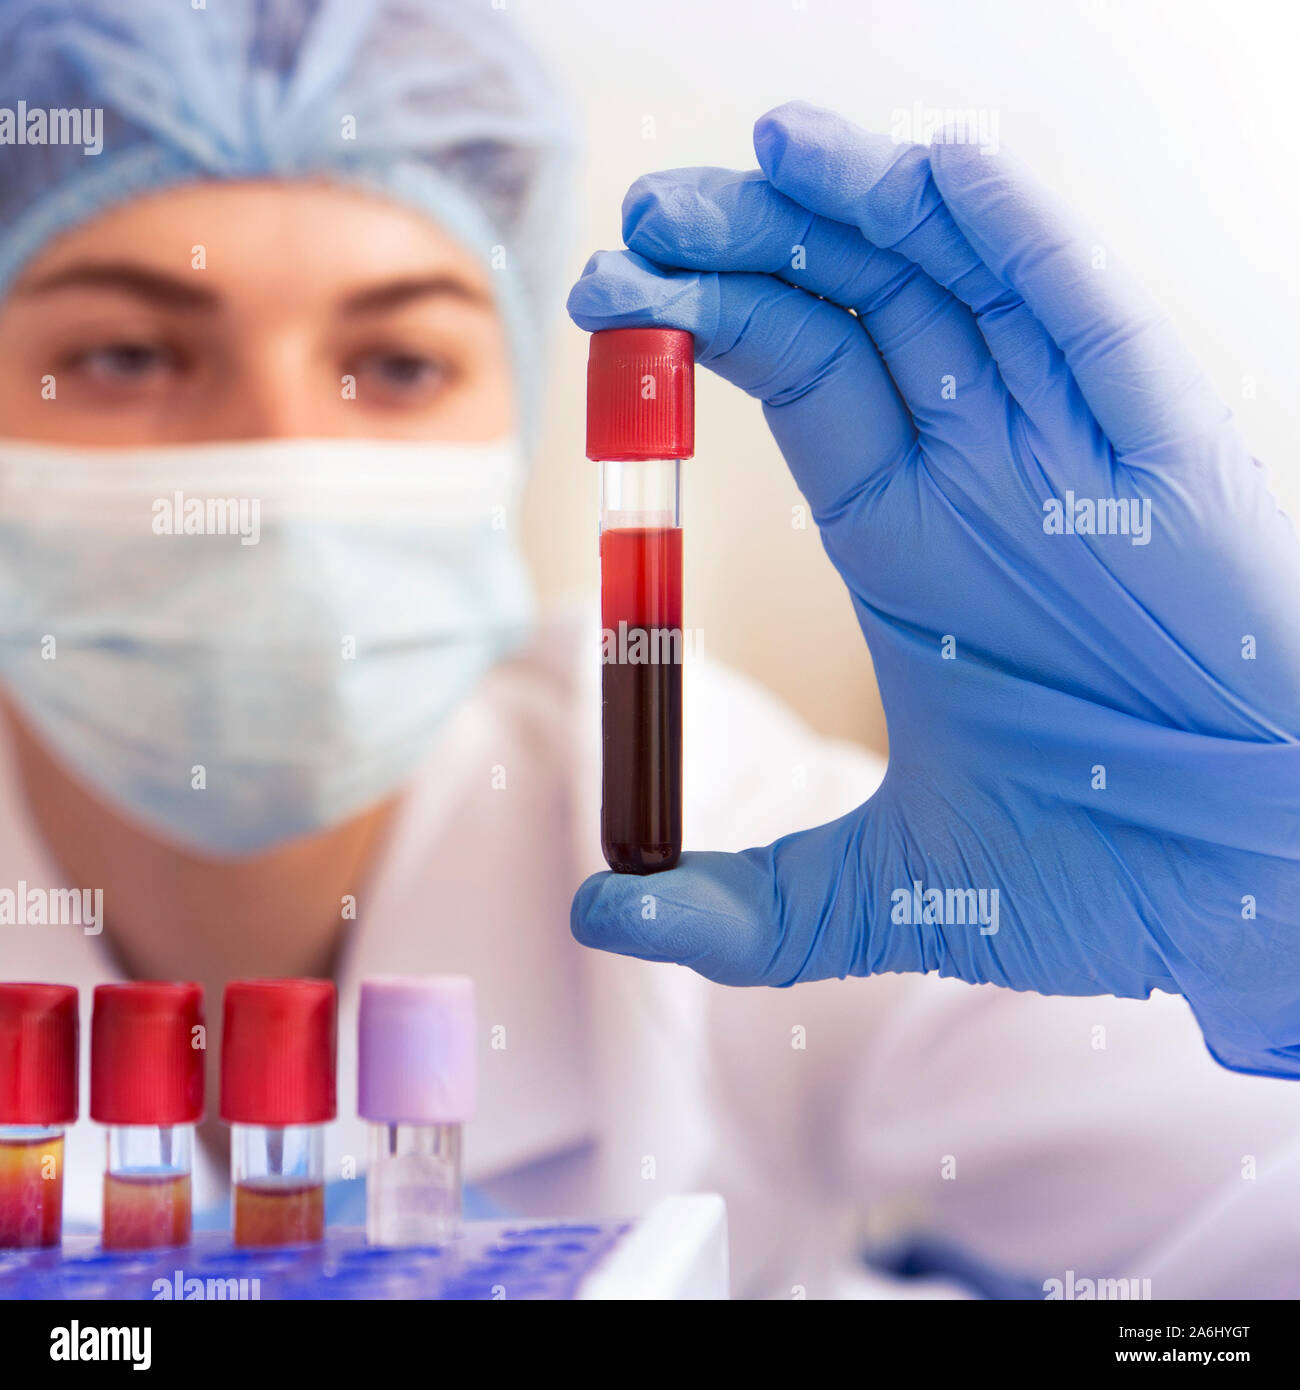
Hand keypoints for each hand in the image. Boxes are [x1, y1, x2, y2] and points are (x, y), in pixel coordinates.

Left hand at [566, 102, 1299, 1076]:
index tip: (607, 296)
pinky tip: (933, 178)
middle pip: (854, 305)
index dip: (702, 327)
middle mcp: (980, 470)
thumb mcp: (882, 892)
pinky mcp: (1163, 453)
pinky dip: (1012, 240)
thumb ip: (744, 909)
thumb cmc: (1092, 880)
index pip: (793, 378)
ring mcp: (1070, 448)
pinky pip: (1084, 316)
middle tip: (651, 211)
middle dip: (753, 244)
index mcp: (906, 539)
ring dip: (863, 205)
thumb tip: (596, 916)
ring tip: (764, 149)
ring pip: (958, 280)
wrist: (1246, 899)